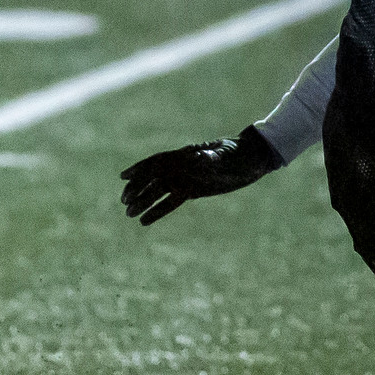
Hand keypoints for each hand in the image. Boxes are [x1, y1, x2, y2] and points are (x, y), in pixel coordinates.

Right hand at [120, 125, 283, 225]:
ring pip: (159, 191)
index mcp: (185, 155)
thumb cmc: (238, 153)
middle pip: (153, 179)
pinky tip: (144, 221)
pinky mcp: (192, 190)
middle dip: (138, 189)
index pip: (157, 163)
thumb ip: (210, 156)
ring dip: (143, 201)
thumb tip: (197, 156)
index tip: (124, 177)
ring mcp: (186, 179)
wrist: (251, 159)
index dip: (139, 169)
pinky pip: (170, 202)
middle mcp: (181, 167)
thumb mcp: (225, 154)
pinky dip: (157, 211)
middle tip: (124, 203)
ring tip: (128, 214)